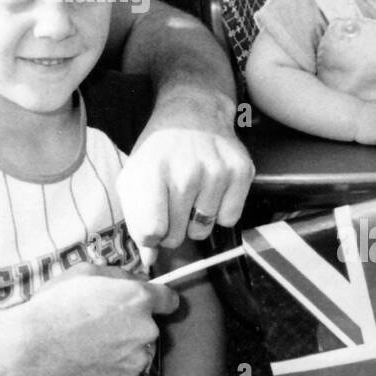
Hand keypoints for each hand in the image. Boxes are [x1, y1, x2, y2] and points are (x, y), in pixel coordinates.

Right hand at [18, 267, 177, 375]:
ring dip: (121, 350)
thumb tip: (134, 281)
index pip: (170, 300)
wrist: (33, 347)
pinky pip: (121, 375)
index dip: (159, 301)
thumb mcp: (85, 272)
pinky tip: (85, 362)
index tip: (151, 304)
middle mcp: (145, 331)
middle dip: (131, 326)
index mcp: (139, 299)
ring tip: (89, 345)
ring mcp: (135, 361)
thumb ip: (118, 275)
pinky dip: (109, 371)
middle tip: (100, 325)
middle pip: (149, 328)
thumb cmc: (55, 305)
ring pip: (136, 354)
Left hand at [118, 92, 253, 256]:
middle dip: (171, 229)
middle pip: (176, 237)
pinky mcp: (241, 171)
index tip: (151, 225)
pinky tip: (211, 190)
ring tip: (191, 194)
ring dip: (195, 222)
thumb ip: (137, 221)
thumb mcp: (135, 178)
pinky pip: (229, 219)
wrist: (192, 113)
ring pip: (202, 231)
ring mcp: (216, 171)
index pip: (151, 231)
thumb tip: (149, 261)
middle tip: (171, 205)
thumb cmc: (159, 152)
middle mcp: (185, 171)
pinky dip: (220, 212)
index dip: (149, 236)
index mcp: (151, 171)